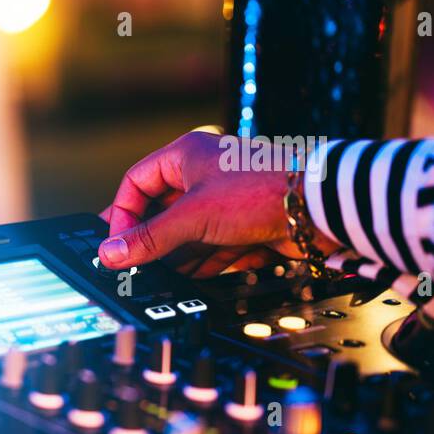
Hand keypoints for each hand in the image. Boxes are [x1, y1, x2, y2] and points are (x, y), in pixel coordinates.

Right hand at [97, 131, 338, 276]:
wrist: (320, 207)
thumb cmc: (262, 190)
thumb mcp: (193, 217)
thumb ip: (149, 238)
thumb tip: (113, 253)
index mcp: (185, 155)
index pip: (136, 183)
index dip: (123, 214)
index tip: (119, 243)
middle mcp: (203, 174)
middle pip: (161, 212)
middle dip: (151, 240)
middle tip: (135, 264)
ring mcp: (224, 201)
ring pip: (186, 232)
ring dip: (175, 255)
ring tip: (161, 277)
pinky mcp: (243, 224)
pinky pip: (211, 245)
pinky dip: (201, 262)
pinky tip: (191, 278)